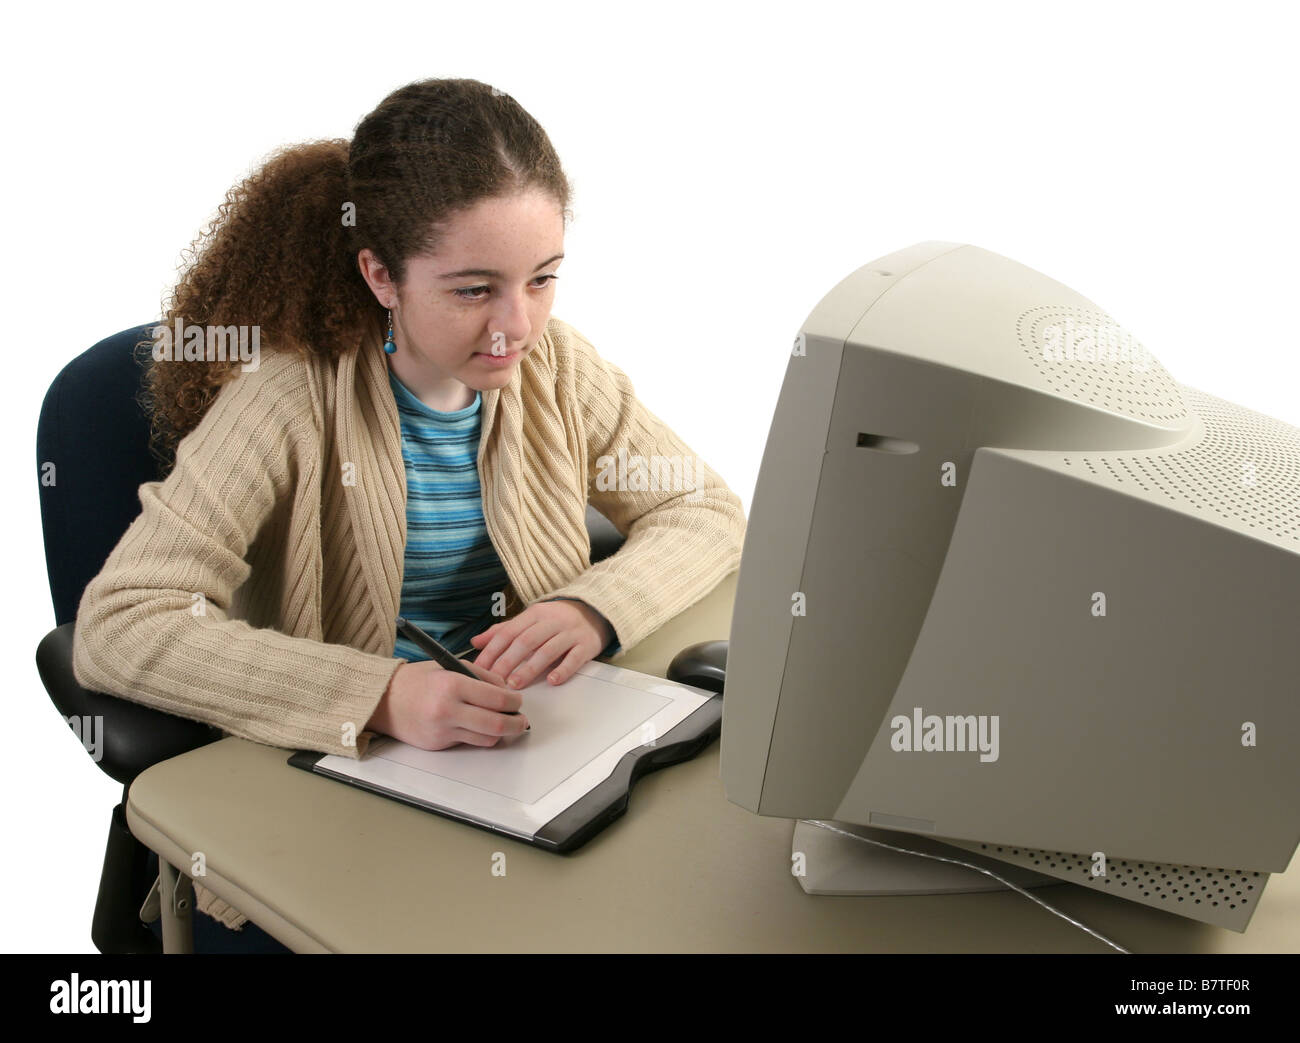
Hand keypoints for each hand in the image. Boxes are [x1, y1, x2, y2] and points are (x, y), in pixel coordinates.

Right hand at [367, 657, 528, 749]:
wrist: (383, 700)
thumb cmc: (417, 680)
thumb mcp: (449, 666)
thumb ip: (481, 676)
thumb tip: (507, 690)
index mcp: (452, 685)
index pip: (497, 699)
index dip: (514, 702)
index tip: (518, 701)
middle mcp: (448, 710)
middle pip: (496, 724)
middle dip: (515, 723)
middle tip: (521, 720)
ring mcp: (442, 730)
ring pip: (485, 738)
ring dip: (501, 733)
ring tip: (506, 724)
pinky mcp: (438, 744)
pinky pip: (468, 742)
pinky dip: (479, 736)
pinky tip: (482, 727)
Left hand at [469, 599, 613, 689]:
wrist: (594, 611)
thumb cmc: (556, 620)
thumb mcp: (529, 620)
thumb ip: (503, 631)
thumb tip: (476, 641)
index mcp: (534, 614)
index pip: (508, 632)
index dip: (492, 651)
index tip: (480, 669)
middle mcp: (551, 622)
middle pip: (525, 641)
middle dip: (507, 662)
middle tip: (494, 681)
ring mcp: (570, 633)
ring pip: (547, 650)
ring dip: (529, 668)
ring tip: (515, 685)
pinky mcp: (586, 645)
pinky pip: (574, 658)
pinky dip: (563, 670)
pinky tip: (552, 681)